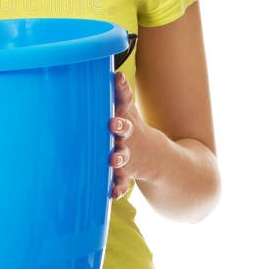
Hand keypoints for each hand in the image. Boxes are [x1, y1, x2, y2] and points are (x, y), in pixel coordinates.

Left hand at [108, 71, 158, 199]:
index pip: (124, 120)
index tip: (113, 120)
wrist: (154, 156)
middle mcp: (129, 143)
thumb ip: (121, 94)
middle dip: (119, 134)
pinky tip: (113, 194)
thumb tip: (116, 74)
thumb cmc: (132, 127)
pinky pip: (121, 183)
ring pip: (123, 161)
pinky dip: (118, 188)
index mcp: (127, 126)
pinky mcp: (126, 175)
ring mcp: (128, 160)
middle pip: (124, 136)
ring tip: (113, 160)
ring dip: (118, 160)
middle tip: (113, 128)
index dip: (119, 120)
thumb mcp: (129, 111)